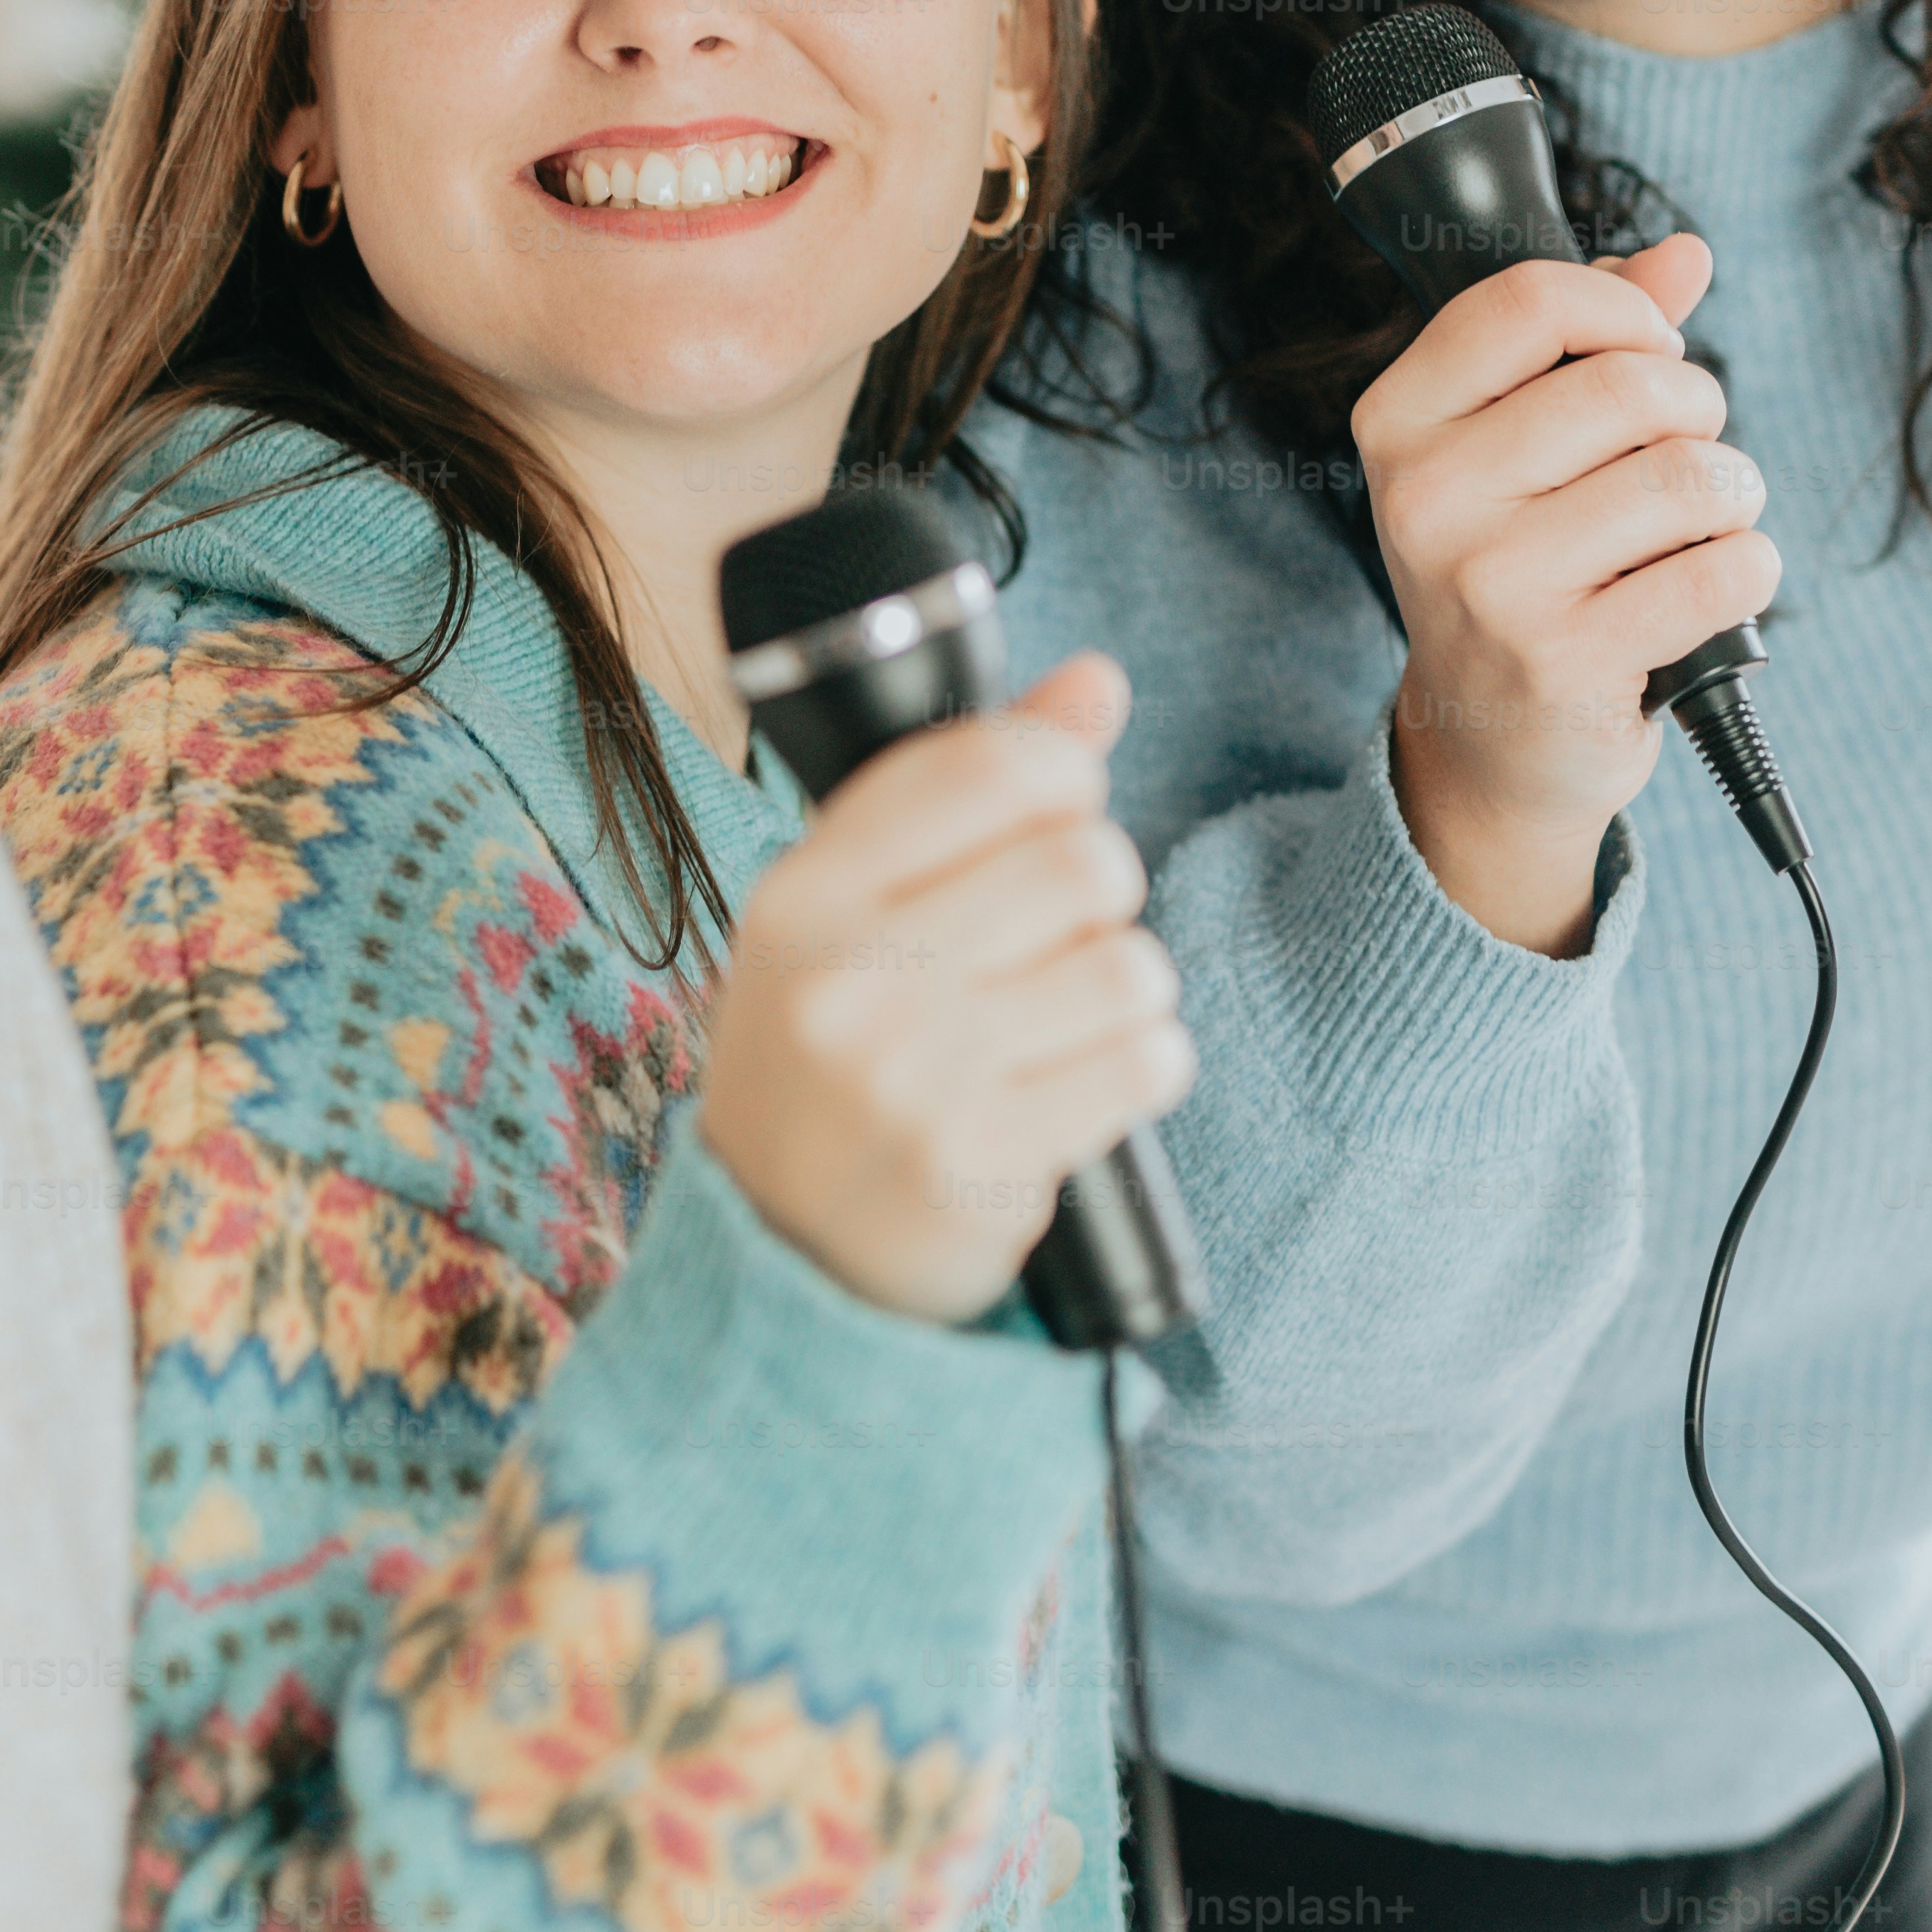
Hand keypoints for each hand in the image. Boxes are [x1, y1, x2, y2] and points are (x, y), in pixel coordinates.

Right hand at [696, 653, 1195, 1326]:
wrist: (786, 1253)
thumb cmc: (830, 1059)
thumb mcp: (856, 911)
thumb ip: (972, 788)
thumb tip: (1098, 679)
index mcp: (804, 893)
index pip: (988, 764)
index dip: (1061, 772)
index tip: (1059, 812)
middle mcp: (848, 975)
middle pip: (1078, 861)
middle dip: (1102, 894)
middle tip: (1063, 939)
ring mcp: (913, 1075)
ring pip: (1126, 964)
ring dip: (1129, 988)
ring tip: (1070, 1020)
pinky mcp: (983, 1162)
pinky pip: (1145, 1062)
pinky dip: (1144, 1063)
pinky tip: (1085, 1082)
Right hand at [1352, 233, 1777, 956]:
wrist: (1487, 744)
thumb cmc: (1514, 570)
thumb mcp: (1518, 449)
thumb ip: (1593, 341)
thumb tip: (1684, 253)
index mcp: (1399, 422)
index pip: (1529, 300)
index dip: (1624, 313)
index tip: (1650, 354)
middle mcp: (1425, 499)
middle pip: (1629, 385)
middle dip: (1696, 412)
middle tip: (1686, 457)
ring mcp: (1488, 585)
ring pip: (1687, 477)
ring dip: (1732, 496)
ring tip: (1701, 528)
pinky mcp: (1563, 661)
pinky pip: (1719, 571)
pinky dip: (1746, 571)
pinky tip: (1708, 590)